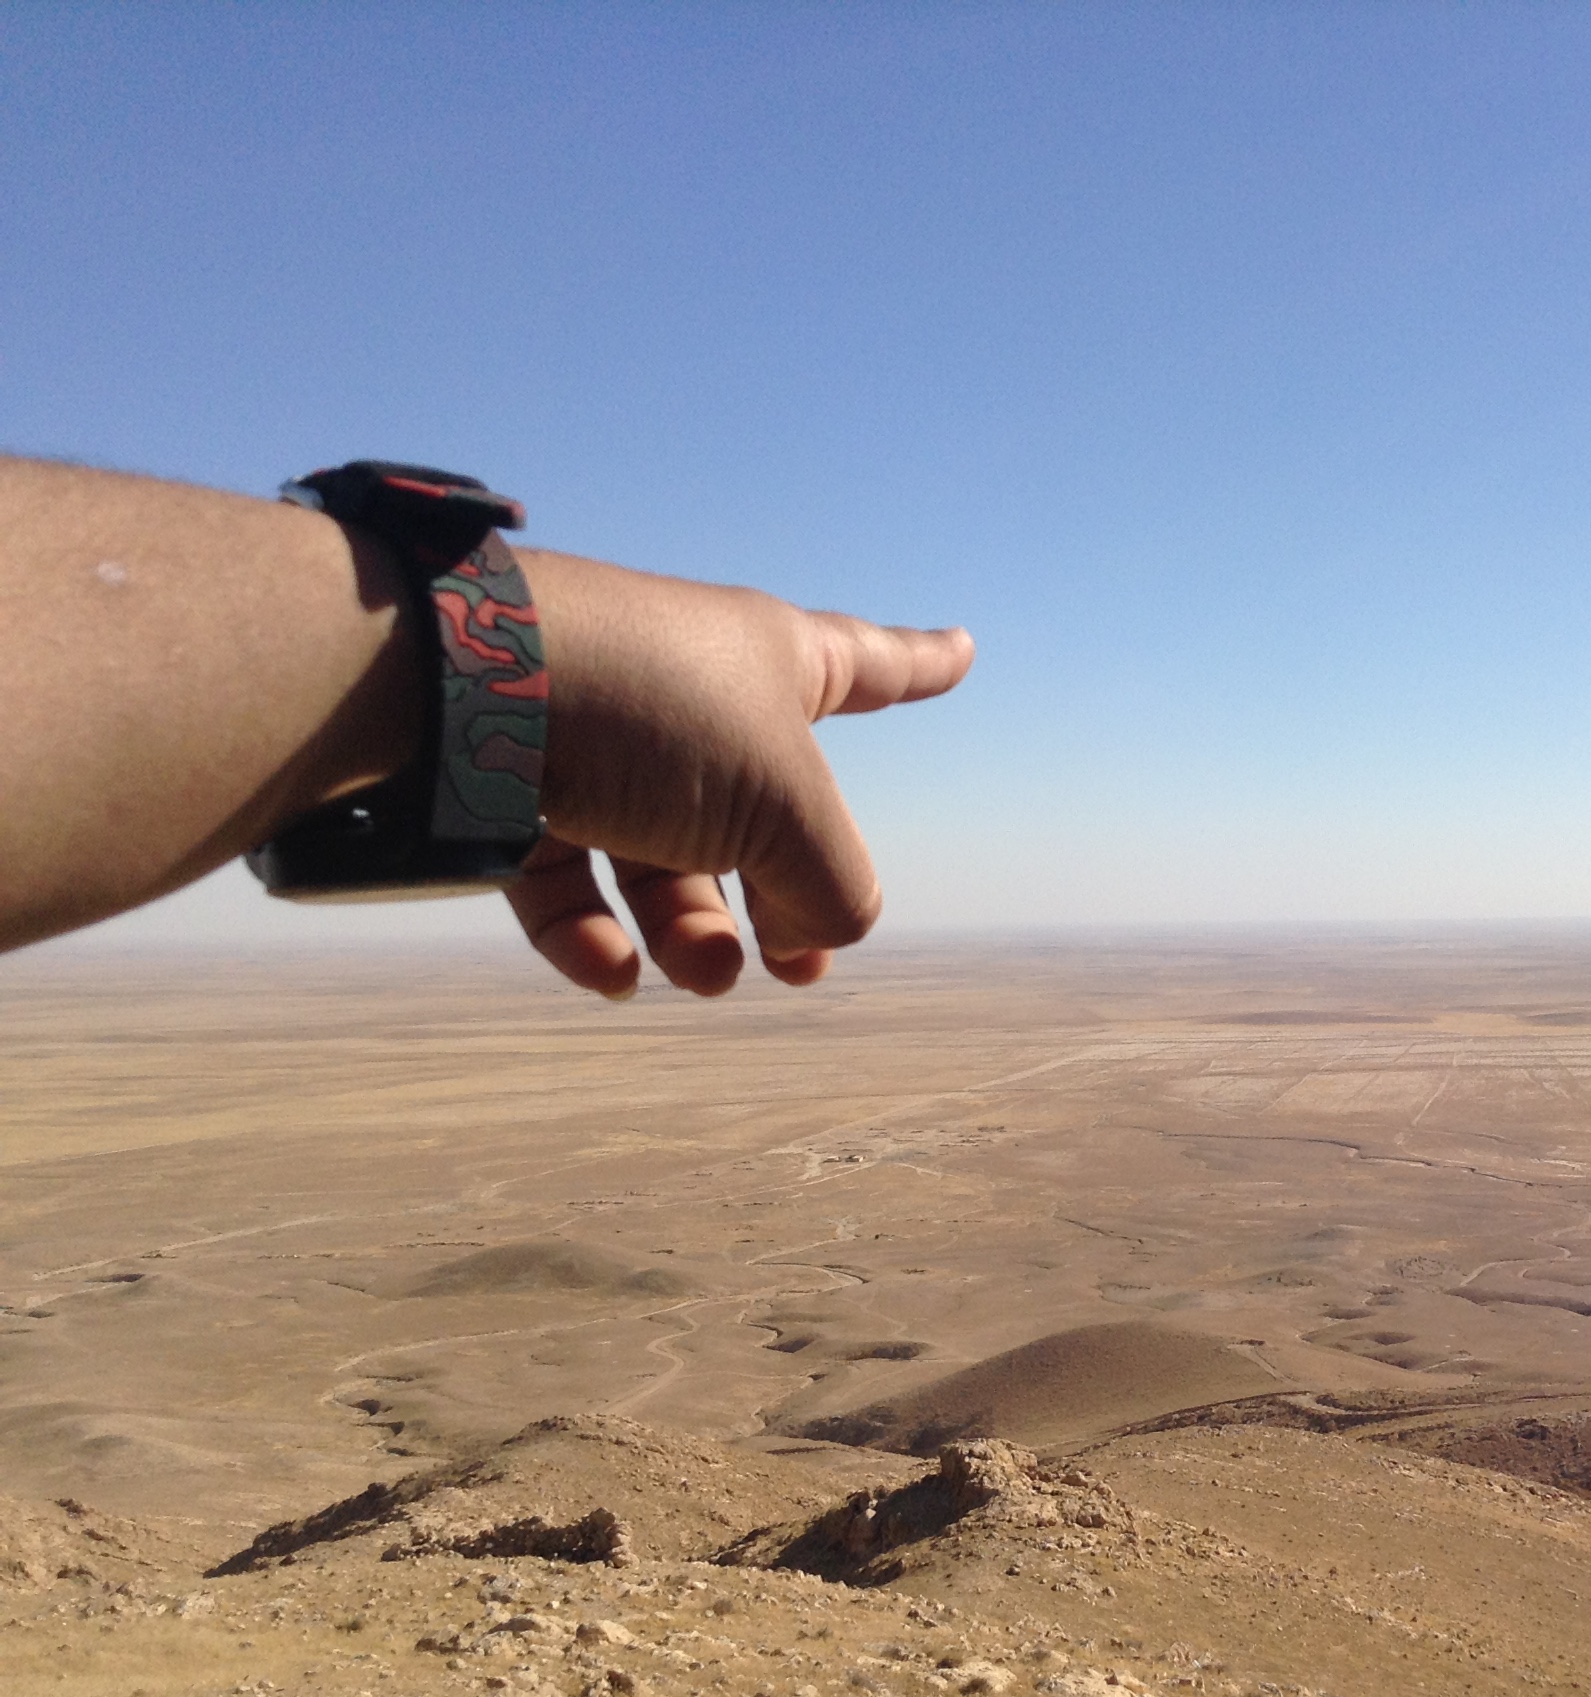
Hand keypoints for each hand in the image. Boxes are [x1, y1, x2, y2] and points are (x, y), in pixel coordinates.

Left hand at [504, 550, 971, 998]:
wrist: (455, 687)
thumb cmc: (650, 713)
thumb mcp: (785, 805)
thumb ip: (832, 876)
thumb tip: (823, 930)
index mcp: (772, 661)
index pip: (872, 664)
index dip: (923, 666)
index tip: (963, 652)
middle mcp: (688, 693)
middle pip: (759, 807)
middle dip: (784, 891)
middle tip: (801, 966)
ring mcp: (597, 740)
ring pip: (663, 857)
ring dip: (695, 932)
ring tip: (707, 975)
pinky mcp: (510, 787)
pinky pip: (567, 876)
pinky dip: (595, 935)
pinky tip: (615, 977)